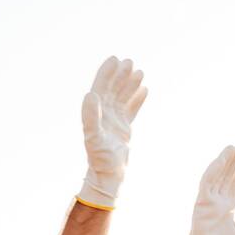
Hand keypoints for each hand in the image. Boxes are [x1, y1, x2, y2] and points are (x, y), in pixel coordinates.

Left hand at [78, 56, 147, 210]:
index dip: (107, 73)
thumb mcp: (94, 137)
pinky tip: (144, 90)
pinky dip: (137, 100)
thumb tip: (90, 94)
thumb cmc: (100, 158)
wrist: (109, 175)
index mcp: (95, 113)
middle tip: (130, 62)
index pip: (101, 88)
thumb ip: (90, 116)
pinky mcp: (123, 129)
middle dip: (121, 75)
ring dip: (130, 85)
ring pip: (123, 98)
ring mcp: (114, 121)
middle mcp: (104, 114)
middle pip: (113, 90)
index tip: (115, 60)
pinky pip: (131, 110)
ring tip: (140, 72)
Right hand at [177, 146, 234, 234]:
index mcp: (228, 204)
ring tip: (232, 149)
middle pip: (226, 175)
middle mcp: (218, 199)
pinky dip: (213, 171)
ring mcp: (209, 199)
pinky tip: (220, 160)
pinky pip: (206, 182)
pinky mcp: (201, 202)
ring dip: (223, 162)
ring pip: (216, 175)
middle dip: (233, 161)